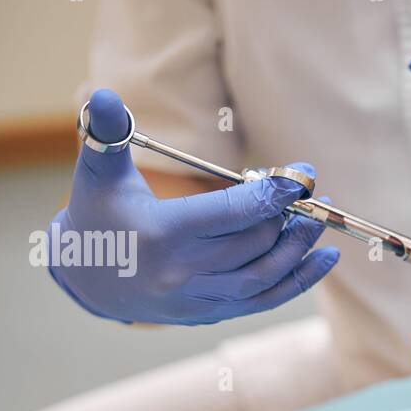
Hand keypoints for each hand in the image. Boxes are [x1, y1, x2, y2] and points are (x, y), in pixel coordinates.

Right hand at [47, 88, 338, 324]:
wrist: (86, 278)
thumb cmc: (98, 214)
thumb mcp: (98, 172)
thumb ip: (106, 133)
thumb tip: (105, 96)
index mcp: (162, 234)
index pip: (234, 213)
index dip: (276, 193)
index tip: (303, 174)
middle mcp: (182, 273)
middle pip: (255, 243)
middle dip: (290, 216)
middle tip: (312, 192)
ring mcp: (198, 299)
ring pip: (265, 275)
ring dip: (299, 247)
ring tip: (320, 219)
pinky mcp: (210, 314)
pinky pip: (264, 300)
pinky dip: (298, 282)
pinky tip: (324, 260)